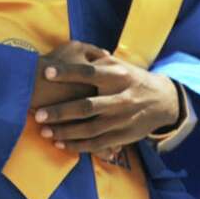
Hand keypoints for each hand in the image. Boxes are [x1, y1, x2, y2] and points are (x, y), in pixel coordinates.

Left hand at [33, 50, 180, 153]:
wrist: (162, 99)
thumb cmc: (130, 77)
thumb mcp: (118, 64)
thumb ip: (95, 60)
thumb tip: (66, 53)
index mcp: (117, 76)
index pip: (89, 72)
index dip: (67, 72)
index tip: (46, 72)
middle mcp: (121, 98)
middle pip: (87, 106)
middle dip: (61, 112)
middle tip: (38, 114)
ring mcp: (122, 119)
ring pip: (90, 129)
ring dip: (65, 132)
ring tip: (44, 132)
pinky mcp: (124, 136)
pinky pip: (98, 143)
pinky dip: (78, 145)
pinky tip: (60, 143)